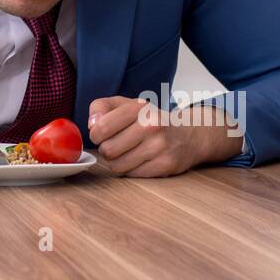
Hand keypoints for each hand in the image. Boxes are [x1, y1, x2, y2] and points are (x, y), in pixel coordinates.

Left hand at [87, 95, 235, 176]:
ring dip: (117, 162)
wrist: (187, 135)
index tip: (101, 134)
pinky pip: (131, 175)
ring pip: (117, 166)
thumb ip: (101, 107)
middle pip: (107, 150)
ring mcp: (160, 146)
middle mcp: (151, 125)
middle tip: (117, 144)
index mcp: (138, 107)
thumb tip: (91, 125)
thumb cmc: (149, 120)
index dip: (95, 135)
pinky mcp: (166, 165)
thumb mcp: (125, 105)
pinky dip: (131, 170)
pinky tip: (141, 160)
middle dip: (107, 150)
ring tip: (128, 152)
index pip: (100, 128)